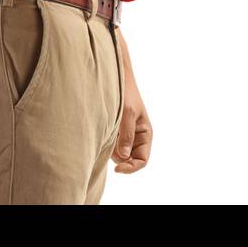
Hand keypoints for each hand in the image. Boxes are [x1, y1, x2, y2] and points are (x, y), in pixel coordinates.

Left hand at [113, 32, 151, 173]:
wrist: (116, 78)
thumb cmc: (125, 93)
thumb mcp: (126, 114)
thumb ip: (126, 136)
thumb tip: (123, 157)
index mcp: (146, 133)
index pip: (142, 160)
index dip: (131, 167)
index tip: (117, 168)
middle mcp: (137, 136)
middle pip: (130, 159)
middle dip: (120, 158)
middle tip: (108, 148)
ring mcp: (126, 135)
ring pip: (119, 154)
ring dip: (111, 149)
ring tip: (106, 133)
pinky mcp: (115, 131)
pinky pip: (111, 146)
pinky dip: (106, 144)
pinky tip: (102, 132)